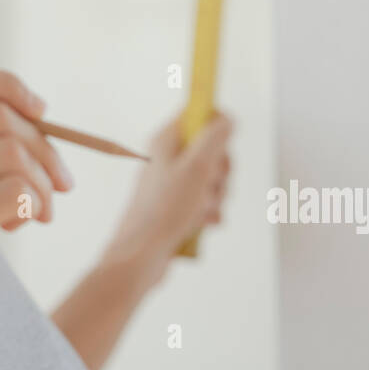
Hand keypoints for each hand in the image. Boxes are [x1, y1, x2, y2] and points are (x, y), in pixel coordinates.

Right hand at [0, 55, 73, 369]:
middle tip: (59, 181)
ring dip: (44, 182)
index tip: (39, 112)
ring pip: (12, 151)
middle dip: (44, 144)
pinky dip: (35, 204)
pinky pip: (15, 191)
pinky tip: (23, 226)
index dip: (7, 83)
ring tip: (41, 211)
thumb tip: (33, 108)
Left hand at [102, 110, 233, 291]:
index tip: (224, 145)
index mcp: (166, 140)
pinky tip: (204, 224)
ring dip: (216, 196)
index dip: (217, 125)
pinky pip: (204, 201)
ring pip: (211, 178)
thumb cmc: (165, 210)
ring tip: (204, 210)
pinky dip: (209, 212)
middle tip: (211, 185)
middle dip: (220, 171)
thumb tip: (226, 117)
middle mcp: (167, 158)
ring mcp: (172, 183)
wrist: (142, 254)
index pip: (197, 114)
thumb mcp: (197, 167)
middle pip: (211, 149)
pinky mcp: (176, 206)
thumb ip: (214, 137)